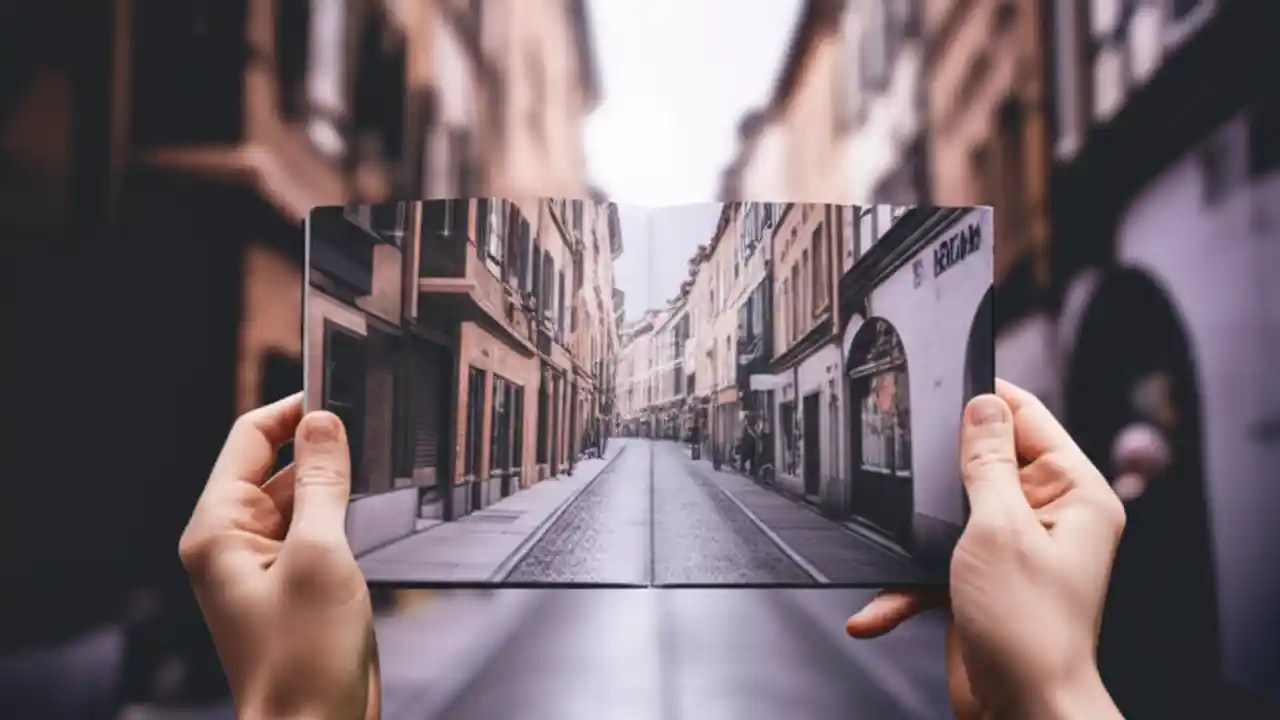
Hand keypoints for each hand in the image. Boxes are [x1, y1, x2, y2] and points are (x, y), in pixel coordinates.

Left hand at [179, 395, 378, 718]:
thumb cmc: (302, 661)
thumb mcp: (319, 553)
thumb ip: (320, 482)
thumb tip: (322, 424)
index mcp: (218, 530)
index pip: (248, 439)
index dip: (289, 409)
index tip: (331, 387)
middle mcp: (233, 544)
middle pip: (272, 466)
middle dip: (316, 445)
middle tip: (366, 426)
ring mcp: (263, 565)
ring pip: (297, 498)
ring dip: (330, 482)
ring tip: (371, 470)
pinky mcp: (293, 584)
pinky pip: (313, 530)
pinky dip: (339, 514)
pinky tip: (367, 510)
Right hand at [846, 380, 1125, 718]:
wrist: (1022, 713)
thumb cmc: (1029, 630)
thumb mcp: (998, 527)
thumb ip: (988, 462)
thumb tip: (984, 405)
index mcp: (1074, 495)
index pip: (1032, 420)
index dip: (990, 397)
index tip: (948, 378)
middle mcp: (1049, 519)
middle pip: (986, 464)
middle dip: (940, 471)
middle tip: (906, 461)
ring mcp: (1014, 552)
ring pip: (951, 515)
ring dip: (914, 538)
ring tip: (891, 542)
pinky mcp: (982, 584)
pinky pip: (934, 566)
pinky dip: (904, 586)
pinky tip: (878, 607)